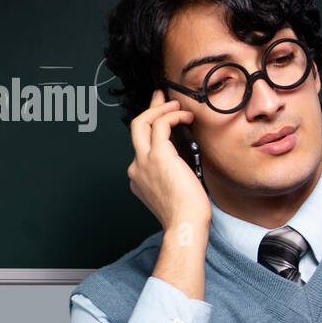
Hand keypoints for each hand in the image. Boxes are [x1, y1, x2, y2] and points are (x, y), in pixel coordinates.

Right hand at [126, 89, 209, 230]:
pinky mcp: (158, 156)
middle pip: (135, 129)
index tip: (166, 121)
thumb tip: (186, 159)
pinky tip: (185, 116)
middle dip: (148, 109)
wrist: (184, 224)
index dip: (154, 131)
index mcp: (139, 177)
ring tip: (177, 105)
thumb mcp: (175, 190)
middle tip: (160, 97)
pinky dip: (173, 116)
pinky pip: (161, 125)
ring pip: (142, 122)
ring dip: (160, 109)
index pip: (143, 146)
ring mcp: (144, 161)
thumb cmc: (186, 214)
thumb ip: (173, 173)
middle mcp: (137, 167)